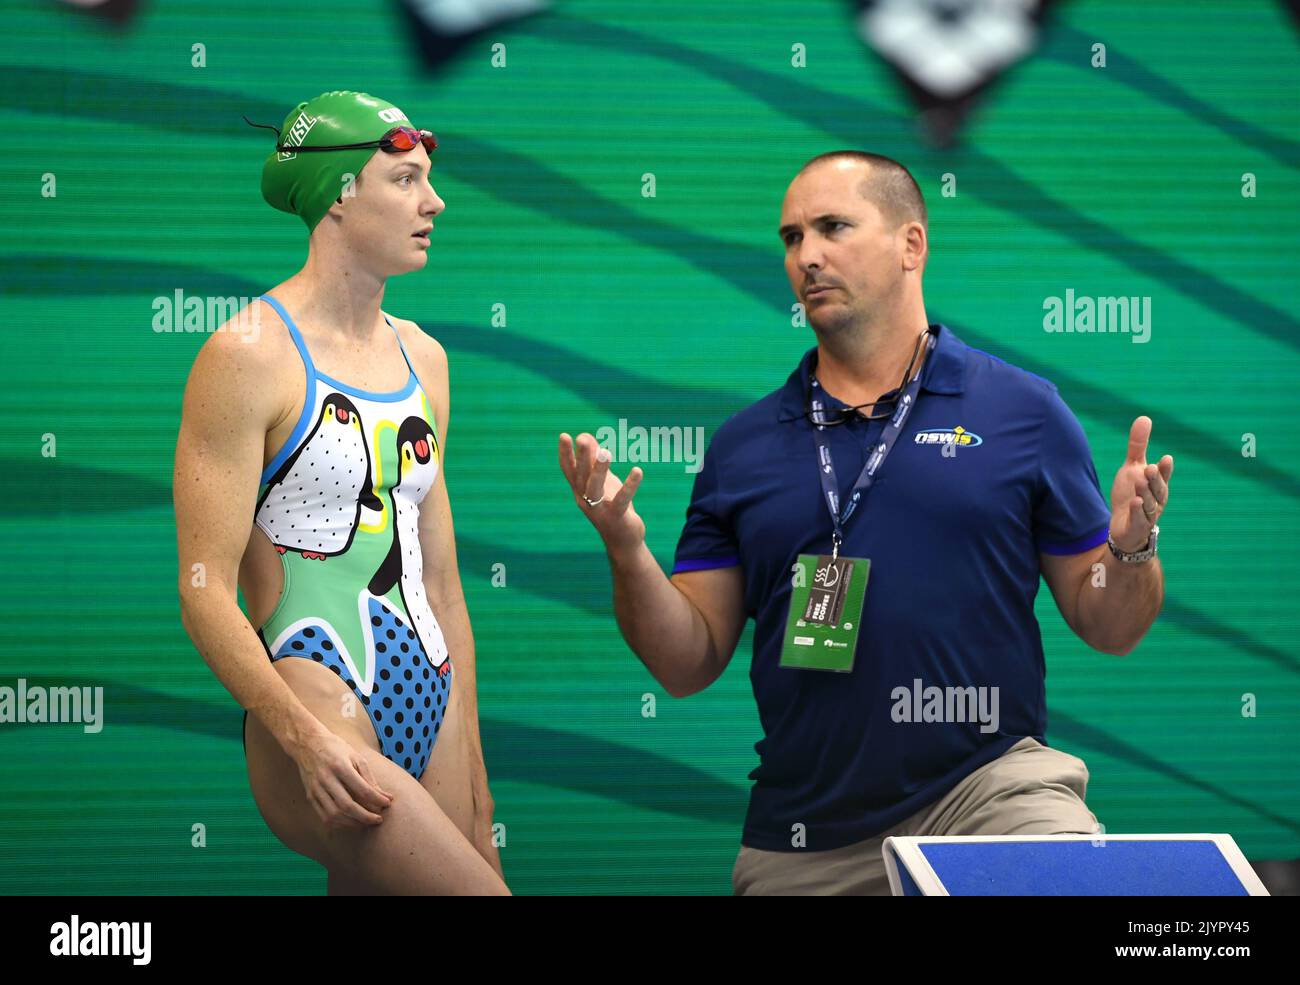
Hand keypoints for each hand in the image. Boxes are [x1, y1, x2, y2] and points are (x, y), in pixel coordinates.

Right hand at [291, 727, 393, 829]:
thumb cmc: (336, 749)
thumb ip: (369, 778)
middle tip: (378, 819)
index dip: (377, 799)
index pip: (362, 790)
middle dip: (366, 817)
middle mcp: (326, 779)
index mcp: (340, 766)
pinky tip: (351, 821)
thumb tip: (384, 797)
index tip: (387, 803)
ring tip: (366, 822)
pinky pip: (324, 816)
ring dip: (353, 823)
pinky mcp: (310, 796)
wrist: (308, 744)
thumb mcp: (356, 757)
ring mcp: (316, 789)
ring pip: (334, 815)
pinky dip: (339, 823)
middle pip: (347, 806)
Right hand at [558, 432, 645, 553]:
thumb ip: (594, 460)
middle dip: (582, 458)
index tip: (564, 435)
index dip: (565, 454)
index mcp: (580, 491)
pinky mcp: (617, 517)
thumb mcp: (602, 482)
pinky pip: (622, 500)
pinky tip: (637, 471)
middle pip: (581, 477)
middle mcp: (585, 500)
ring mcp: (600, 510)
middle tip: (582, 438)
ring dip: (600, 470)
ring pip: (596, 488)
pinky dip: (629, 486)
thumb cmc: (611, 507)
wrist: (622, 541)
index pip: (569, 470)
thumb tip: (585, 435)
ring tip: (606, 452)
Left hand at [1109, 416, 1173, 552]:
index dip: (1165, 469)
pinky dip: (1137, 510)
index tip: (1166, 458)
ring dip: (1145, 493)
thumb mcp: (1132, 468)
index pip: (1163, 476)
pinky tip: (1134, 501)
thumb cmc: (1132, 494)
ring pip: (1149, 503)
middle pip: (1158, 489)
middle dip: (1155, 479)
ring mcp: (1147, 514)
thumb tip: (1145, 417)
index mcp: (1157, 485)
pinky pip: (1139, 519)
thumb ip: (1138, 445)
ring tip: (1139, 482)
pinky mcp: (1137, 526)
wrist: (1124, 527)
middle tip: (1150, 467)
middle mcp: (1156, 499)